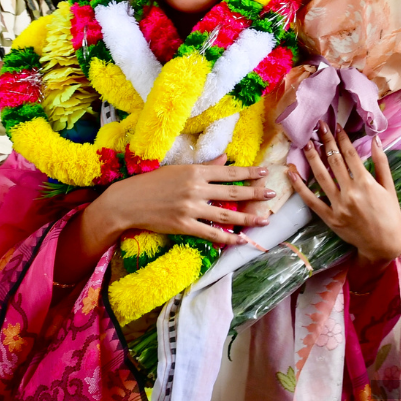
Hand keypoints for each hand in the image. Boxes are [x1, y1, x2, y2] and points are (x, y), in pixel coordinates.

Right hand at [90, 156, 273, 246]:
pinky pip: (211, 234)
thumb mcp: (178, 169)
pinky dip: (228, 239)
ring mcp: (191, 208)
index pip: (229, 172)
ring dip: (248, 218)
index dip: (249, 172)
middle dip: (255, 193)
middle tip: (272, 194)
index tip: (265, 172)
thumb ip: (204, 167)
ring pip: (227, 215)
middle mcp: (196, 188)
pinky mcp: (184, 225)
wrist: (127, 201)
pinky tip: (241, 240)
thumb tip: (225, 160)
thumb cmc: (151, 182)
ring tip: (265, 219)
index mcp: (195, 171)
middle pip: (233, 192)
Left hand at [288, 122, 400, 264]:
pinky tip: (292, 172)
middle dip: (326, 141)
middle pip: (334, 161)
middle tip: (318, 126)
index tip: (336, 126)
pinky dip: (300, 186)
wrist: (384, 245)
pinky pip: (311, 200)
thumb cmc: (390, 215)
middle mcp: (350, 192)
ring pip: (321, 176)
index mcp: (366, 183)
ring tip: (305, 142)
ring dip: (312, 157)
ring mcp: (338, 206)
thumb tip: (375, 139)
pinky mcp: (329, 218)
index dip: (342, 138)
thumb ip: (381, 163)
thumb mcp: (389, 188)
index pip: (350, 154)